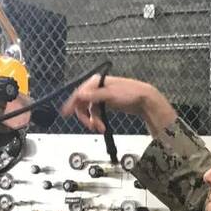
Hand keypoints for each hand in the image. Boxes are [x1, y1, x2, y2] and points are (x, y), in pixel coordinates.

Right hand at [59, 74, 175, 135]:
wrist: (145, 100)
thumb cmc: (131, 93)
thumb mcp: (111, 95)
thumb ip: (94, 95)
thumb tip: (80, 95)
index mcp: (96, 82)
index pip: (79, 93)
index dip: (71, 103)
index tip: (66, 113)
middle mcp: (97, 88)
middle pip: (82, 103)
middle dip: (85, 116)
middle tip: (89, 126)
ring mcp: (101, 96)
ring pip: (89, 110)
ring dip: (92, 120)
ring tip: (99, 128)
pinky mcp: (106, 103)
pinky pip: (96, 113)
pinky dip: (97, 120)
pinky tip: (101, 126)